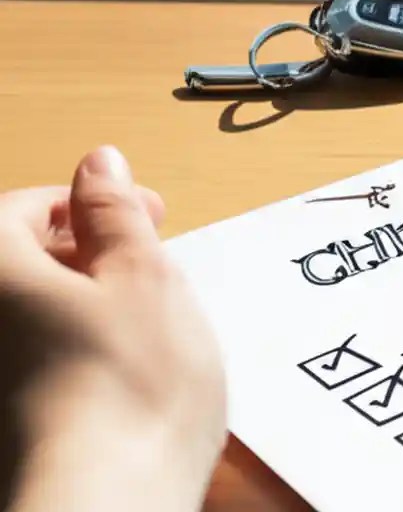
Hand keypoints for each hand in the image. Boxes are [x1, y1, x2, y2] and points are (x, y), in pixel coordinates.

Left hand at [0, 147, 225, 511]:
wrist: (105, 505)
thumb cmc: (131, 386)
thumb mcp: (143, 276)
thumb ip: (114, 212)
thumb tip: (97, 162)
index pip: (23, 207)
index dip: (91, 203)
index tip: (149, 215)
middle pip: (18, 261)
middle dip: (86, 252)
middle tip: (151, 266)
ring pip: (31, 313)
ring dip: (84, 303)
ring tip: (146, 324)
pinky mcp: (7, 412)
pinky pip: (36, 359)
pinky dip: (73, 350)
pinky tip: (120, 375)